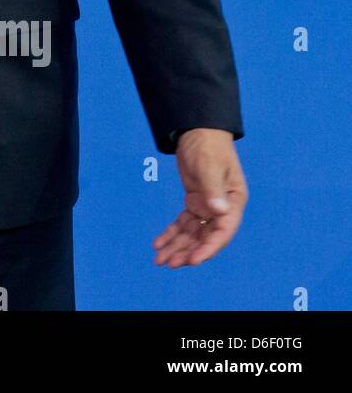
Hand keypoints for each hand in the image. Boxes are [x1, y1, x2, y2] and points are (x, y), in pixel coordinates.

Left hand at [153, 128, 247, 267]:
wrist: (198, 129)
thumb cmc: (208, 145)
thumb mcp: (208, 165)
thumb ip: (213, 189)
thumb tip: (220, 211)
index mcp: (233, 201)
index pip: (222, 231)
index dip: (208, 248)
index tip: (192, 260)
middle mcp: (223, 208)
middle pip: (205, 236)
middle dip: (187, 251)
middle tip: (168, 263)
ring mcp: (208, 206)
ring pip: (193, 233)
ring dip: (177, 246)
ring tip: (159, 260)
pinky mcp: (195, 202)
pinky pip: (183, 223)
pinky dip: (171, 233)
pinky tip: (158, 243)